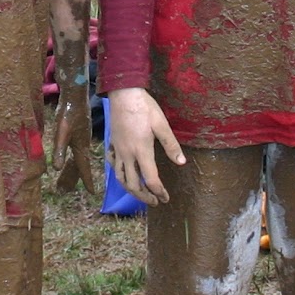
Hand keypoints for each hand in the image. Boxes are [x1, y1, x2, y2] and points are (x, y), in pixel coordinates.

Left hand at [53, 82, 96, 193]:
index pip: (84, 168)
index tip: (92, 192)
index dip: (87, 180)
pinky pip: (77, 151)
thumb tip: (57, 169)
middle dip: (75, 178)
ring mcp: (82, 138)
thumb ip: (60, 149)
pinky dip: (72, 158)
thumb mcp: (61, 132)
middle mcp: (83, 144)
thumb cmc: (68, 113)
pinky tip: (69, 158)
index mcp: (81, 147)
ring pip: (78, 158)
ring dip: (72, 169)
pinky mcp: (79, 132)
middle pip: (79, 165)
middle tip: (68, 190)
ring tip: (65, 179)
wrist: (75, 95)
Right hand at [107, 87, 185, 205]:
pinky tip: (124, 173)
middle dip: (143, 196)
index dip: (159, 192)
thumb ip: (171, 145)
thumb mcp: (162, 124)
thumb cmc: (144, 107)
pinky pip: (112, 165)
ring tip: (139, 193)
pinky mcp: (112, 144)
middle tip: (154, 201)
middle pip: (132, 184)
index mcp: (141, 151)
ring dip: (129, 189)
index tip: (165, 198)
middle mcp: (127, 154)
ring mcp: (117, 150)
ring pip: (119, 177)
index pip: (150, 179)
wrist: (123, 93)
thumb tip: (181, 163)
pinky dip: (118, 173)